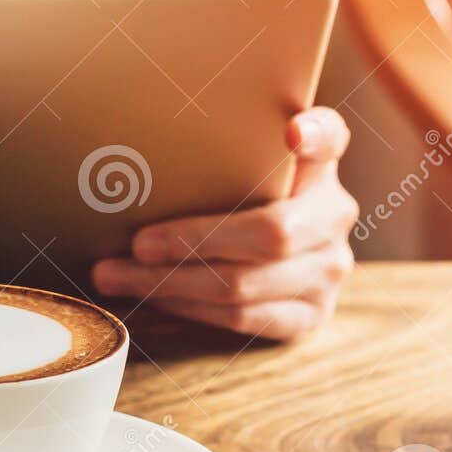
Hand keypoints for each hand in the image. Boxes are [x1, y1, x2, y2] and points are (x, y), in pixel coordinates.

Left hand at [91, 107, 357, 340]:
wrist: (270, 260)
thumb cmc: (229, 199)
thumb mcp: (233, 165)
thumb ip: (214, 148)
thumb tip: (131, 136)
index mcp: (318, 165)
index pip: (330, 137)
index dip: (315, 135)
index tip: (291, 133)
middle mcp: (335, 214)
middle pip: (270, 233)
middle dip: (191, 241)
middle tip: (136, 244)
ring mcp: (329, 269)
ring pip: (244, 283)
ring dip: (170, 283)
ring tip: (116, 275)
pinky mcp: (311, 314)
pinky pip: (243, 318)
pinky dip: (188, 308)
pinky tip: (151, 297)